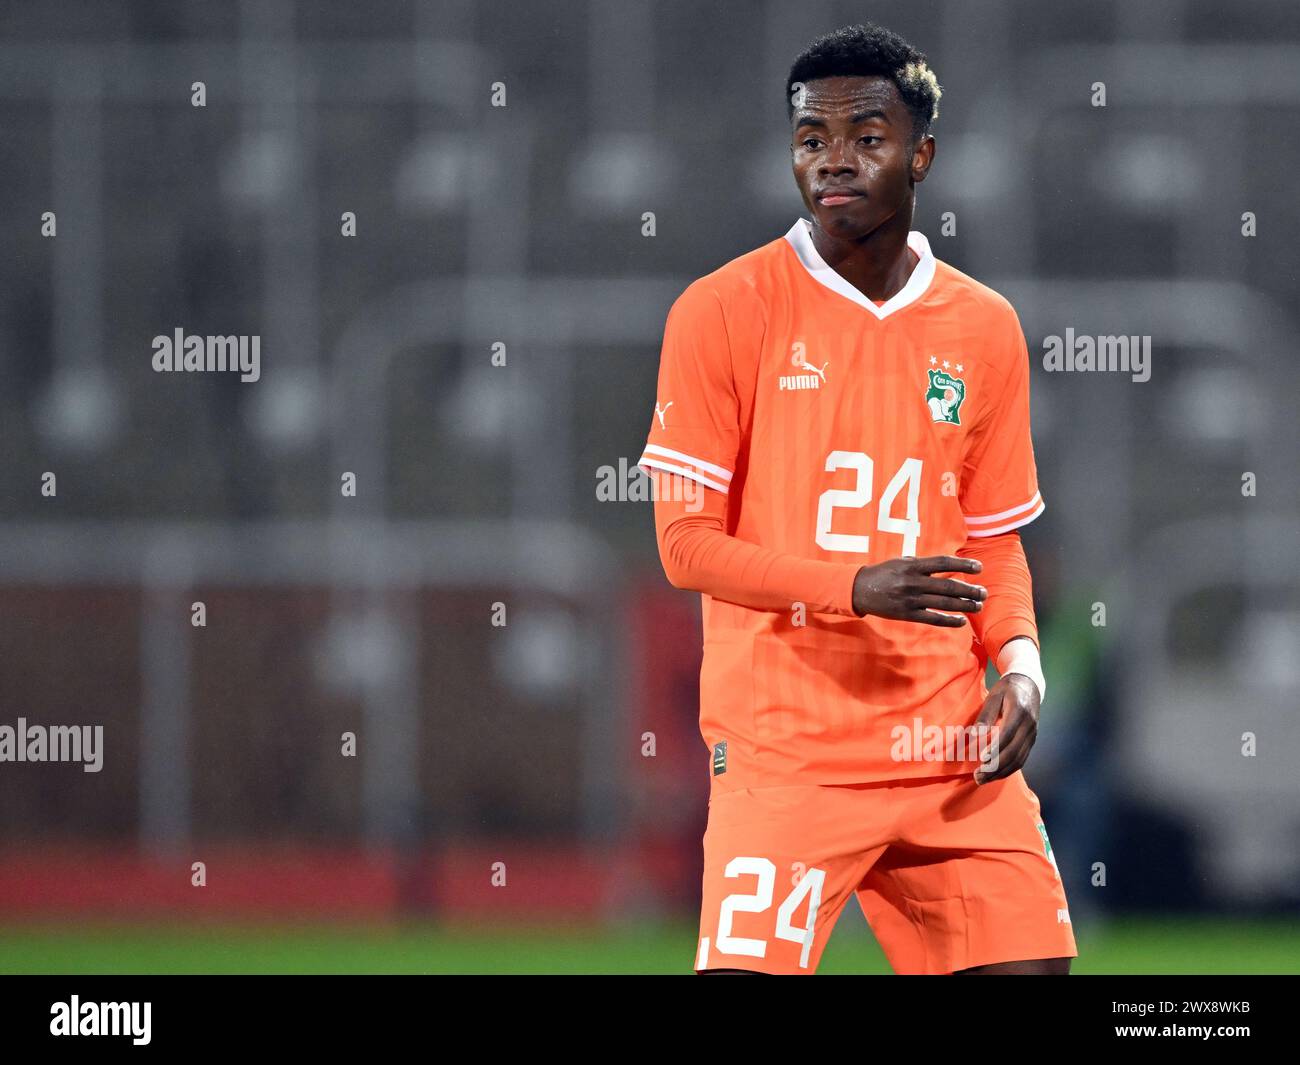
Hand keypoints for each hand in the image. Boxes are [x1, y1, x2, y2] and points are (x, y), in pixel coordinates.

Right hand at [850, 556, 985, 626]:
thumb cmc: (884, 573)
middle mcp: (913, 582)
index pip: (943, 563)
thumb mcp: (901, 562)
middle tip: (983, 592)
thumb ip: (923, 564)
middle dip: (969, 590)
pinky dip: (949, 620)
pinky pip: (932, 618)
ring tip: (978, 605)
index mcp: (912, 565)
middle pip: (948, 586)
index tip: (979, 568)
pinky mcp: (907, 614)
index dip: (963, 564)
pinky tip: (962, 620)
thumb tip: (949, 566)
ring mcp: (910, 599)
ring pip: (944, 603)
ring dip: (964, 605)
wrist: (859, 589)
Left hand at [972, 672, 1039, 783]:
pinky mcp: (1032, 740)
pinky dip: (1008, 769)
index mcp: (1019, 712)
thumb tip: (975, 735)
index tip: (981, 759)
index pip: (1007, 735)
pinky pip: (1022, 759)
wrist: (1029, 685)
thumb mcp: (994, 696)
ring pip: (1019, 760)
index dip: (995, 749)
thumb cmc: (1006, 690)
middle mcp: (1029, 726)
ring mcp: (1033, 735)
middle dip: (995, 767)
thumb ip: (985, 715)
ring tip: (983, 780)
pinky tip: (995, 774)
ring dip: (1001, 773)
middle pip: (1013, 752)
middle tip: (978, 777)